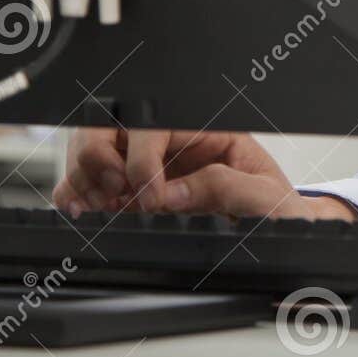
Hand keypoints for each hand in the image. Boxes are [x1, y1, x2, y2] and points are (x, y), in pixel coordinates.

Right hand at [52, 128, 354, 220]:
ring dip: (85, 175)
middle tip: (117, 194)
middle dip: (102, 156)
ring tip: (99, 205)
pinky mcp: (134, 192)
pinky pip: (90, 182)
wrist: (281, 232)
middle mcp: (174, 143)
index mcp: (209, 132)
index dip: (143, 156)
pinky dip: (76, 193)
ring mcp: (150, 165)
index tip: (151, 196)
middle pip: (114, 126)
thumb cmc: (277, 208)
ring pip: (94, 149)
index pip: (157, 124)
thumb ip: (225, 187)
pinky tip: (84, 210)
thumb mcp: (267, 196)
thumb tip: (172, 193)